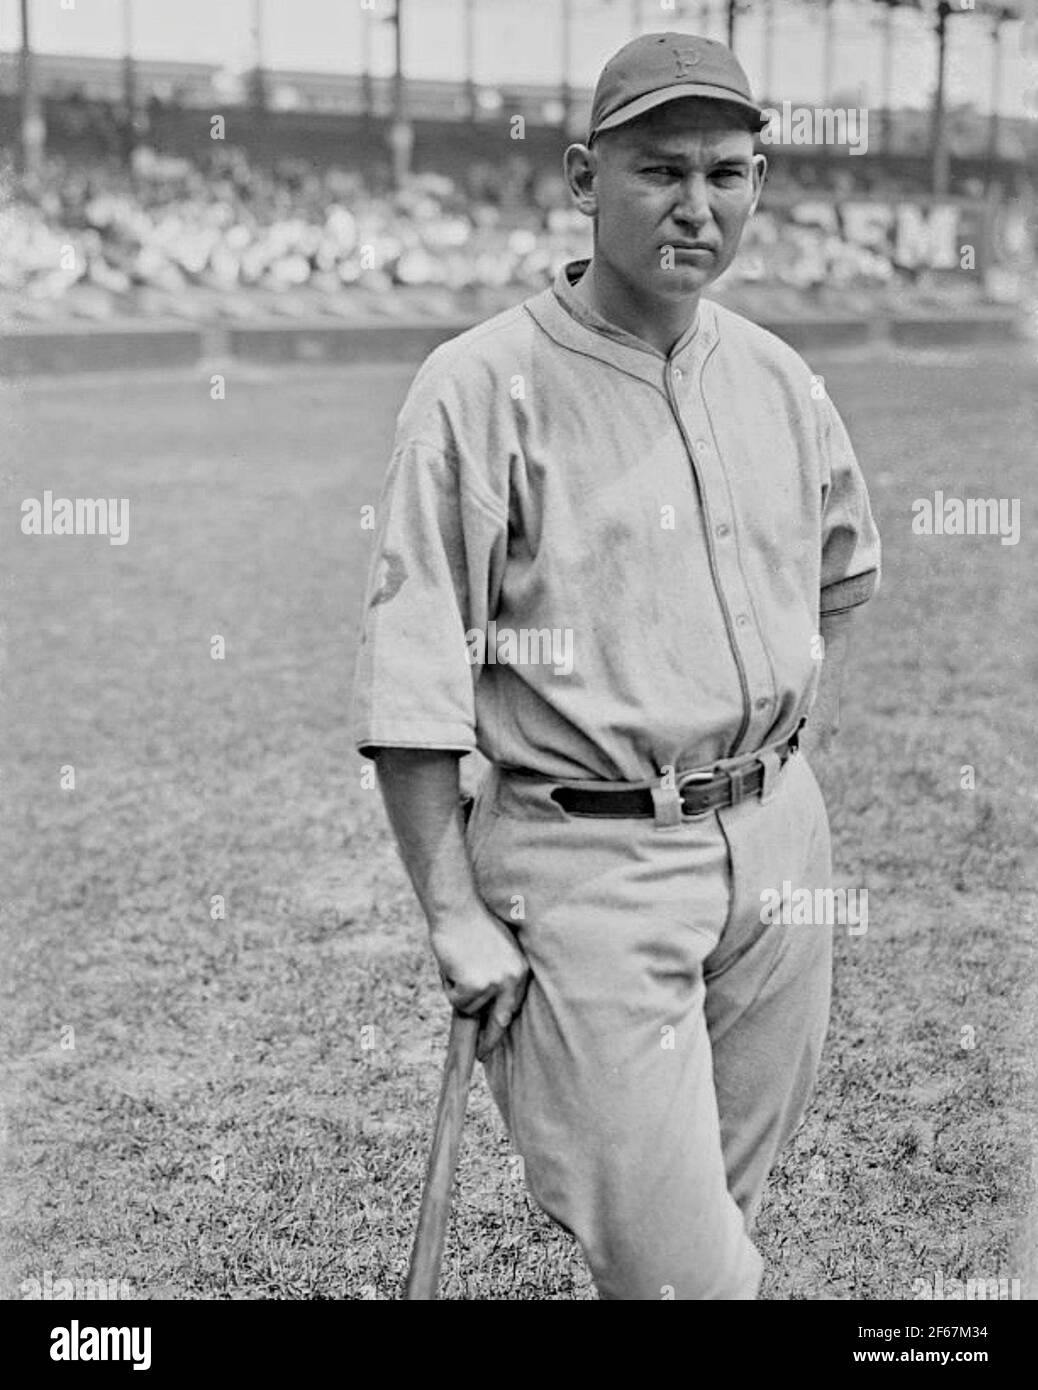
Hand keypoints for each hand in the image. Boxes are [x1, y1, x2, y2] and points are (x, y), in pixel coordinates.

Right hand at [430, 904, 529, 1059]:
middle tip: (481, 1057)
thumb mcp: (493, 952)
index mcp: (520, 970)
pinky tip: (451, 964)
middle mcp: (512, 979)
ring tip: (457, 963)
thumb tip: (482, 1011)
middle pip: (500, 1021)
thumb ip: (493, 977)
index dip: (502, 1025)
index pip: (513, 1007)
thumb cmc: (470, 924)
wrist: (457, 907)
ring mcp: (495, 984)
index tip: (495, 1040)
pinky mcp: (475, 986)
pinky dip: (448, 986)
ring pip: (469, 1007)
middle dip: (490, 1041)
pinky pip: (456, 1000)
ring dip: (458, 990)